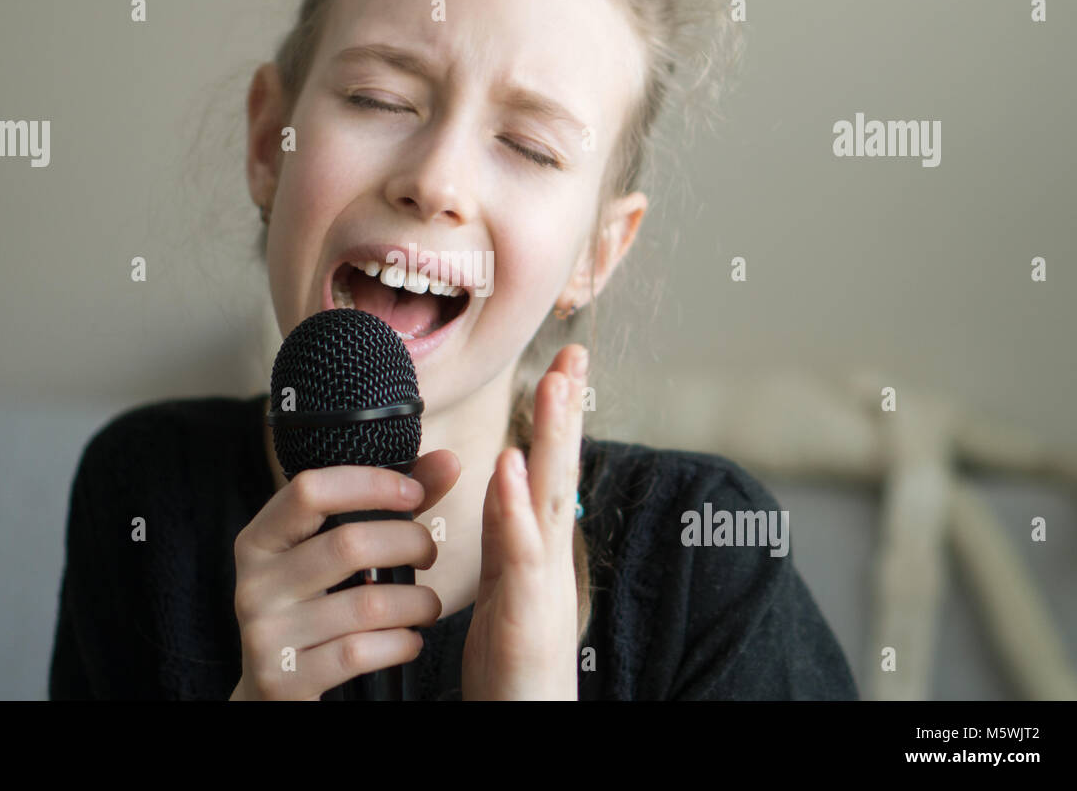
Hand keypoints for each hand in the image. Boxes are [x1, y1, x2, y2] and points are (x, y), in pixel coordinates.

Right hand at [230, 449, 460, 699]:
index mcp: (260, 540)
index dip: (369, 484)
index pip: (309, 489)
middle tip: (429, 554)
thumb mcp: (335, 553)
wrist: (273, 690)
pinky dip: (401, 643)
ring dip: (417, 601)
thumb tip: (448, 461)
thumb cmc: (317, 606)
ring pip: (366, 602)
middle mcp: (253, 584)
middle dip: (408, 543)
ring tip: (428, 605)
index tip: (413, 493)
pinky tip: (409, 640)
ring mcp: (265, 634)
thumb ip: (389, 505)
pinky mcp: (285, 679)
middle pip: (348, 543)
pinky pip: (361, 652)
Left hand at [462, 343, 586, 699]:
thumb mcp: (503, 584)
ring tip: (556, 385)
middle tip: (572, 353)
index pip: (548, 471)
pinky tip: (513, 467)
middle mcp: (551, 559)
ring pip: (551, 500)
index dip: (557, 419)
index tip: (562, 365)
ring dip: (554, 440)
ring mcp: (545, 585)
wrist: (524, 723)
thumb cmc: (512, 664)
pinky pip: (520, 555)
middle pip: (560, 472)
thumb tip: (504, 477)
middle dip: (567, 412)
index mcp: (540, 549)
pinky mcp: (527, 617)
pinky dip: (517, 509)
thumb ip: (505, 532)